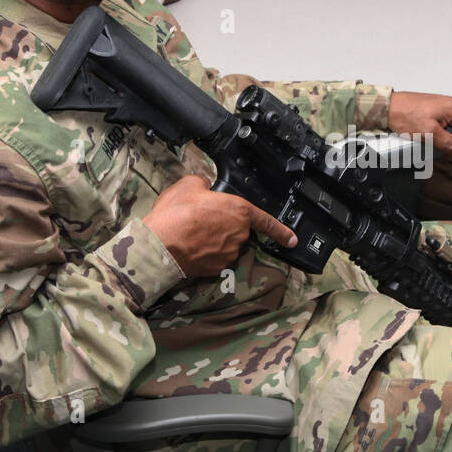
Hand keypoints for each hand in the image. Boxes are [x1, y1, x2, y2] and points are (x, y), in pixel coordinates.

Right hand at [142, 175, 296, 276]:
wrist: (159, 246)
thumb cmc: (175, 215)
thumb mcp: (190, 184)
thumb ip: (205, 183)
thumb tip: (207, 188)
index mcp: (239, 211)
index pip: (267, 221)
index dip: (281, 231)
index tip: (292, 239)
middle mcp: (239, 234)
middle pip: (239, 229)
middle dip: (224, 224)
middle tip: (200, 218)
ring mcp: (229, 253)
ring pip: (226, 244)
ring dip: (214, 239)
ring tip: (190, 230)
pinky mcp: (216, 268)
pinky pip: (215, 257)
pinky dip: (205, 252)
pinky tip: (189, 244)